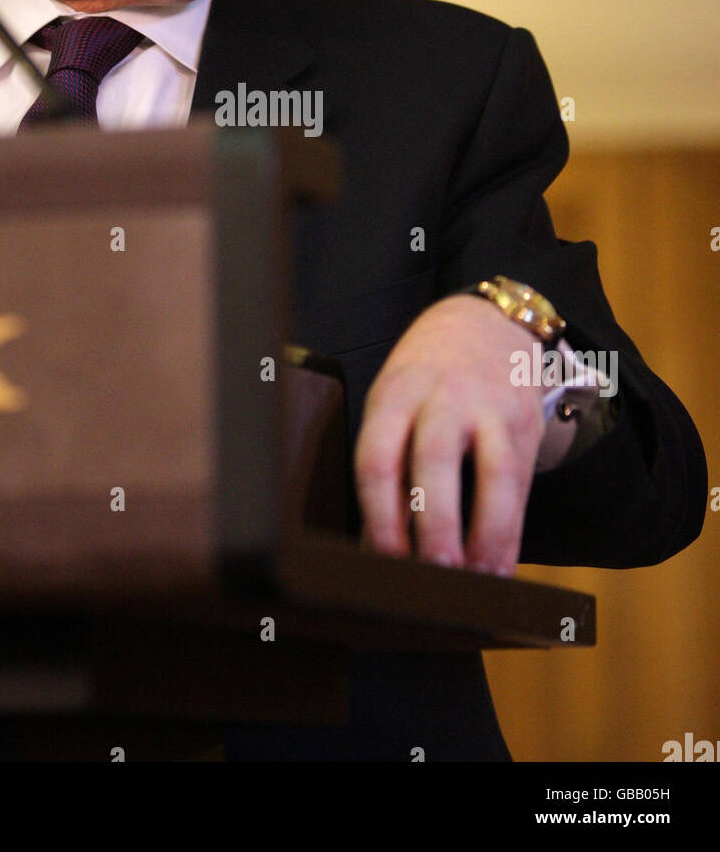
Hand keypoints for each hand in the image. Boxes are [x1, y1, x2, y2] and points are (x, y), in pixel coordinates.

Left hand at [353, 294, 544, 574]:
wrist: (487, 324)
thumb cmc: (427, 376)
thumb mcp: (394, 398)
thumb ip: (387, 460)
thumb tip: (376, 546)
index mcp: (397, 392)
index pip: (379, 455)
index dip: (380, 514)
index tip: (383, 559)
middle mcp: (444, 396)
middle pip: (434, 461)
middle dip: (433, 526)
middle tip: (431, 575)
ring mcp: (491, 408)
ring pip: (494, 472)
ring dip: (484, 535)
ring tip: (472, 579)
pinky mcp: (526, 424)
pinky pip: (521, 485)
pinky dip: (511, 534)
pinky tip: (499, 568)